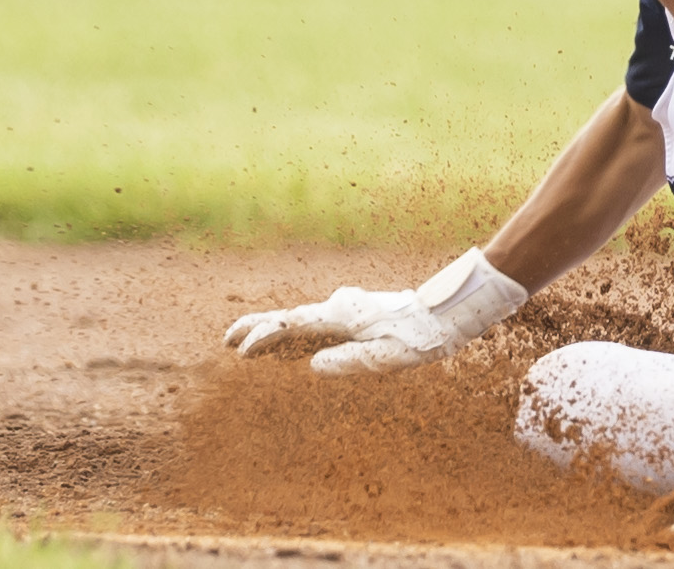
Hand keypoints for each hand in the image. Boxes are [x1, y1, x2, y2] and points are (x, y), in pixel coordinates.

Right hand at [222, 247, 526, 376]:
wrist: (447, 313)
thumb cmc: (419, 337)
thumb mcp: (386, 357)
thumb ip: (349, 362)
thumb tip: (313, 366)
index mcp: (343, 315)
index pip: (294, 324)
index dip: (264, 337)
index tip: (241, 351)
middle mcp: (341, 307)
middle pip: (292, 317)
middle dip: (259, 328)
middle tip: (226, 340)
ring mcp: (348, 310)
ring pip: (303, 320)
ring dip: (276, 331)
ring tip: (248, 346)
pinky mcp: (357, 316)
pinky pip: (318, 325)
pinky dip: (297, 334)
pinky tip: (291, 346)